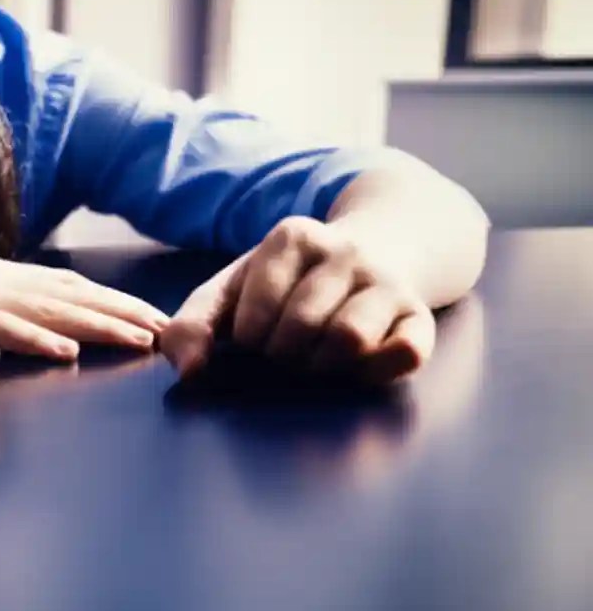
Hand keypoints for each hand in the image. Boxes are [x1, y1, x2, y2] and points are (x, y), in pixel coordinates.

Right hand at [0, 253, 169, 359]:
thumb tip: (37, 324)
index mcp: (0, 274)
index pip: (68, 285)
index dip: (112, 299)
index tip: (152, 316)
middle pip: (71, 295)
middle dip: (121, 311)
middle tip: (165, 328)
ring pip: (48, 311)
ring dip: (96, 325)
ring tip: (136, 340)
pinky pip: (0, 328)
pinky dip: (33, 340)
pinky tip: (65, 354)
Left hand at [157, 217, 435, 383]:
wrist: (380, 245)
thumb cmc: (289, 282)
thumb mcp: (232, 291)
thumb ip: (191, 326)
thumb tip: (190, 373)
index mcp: (290, 237)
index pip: (253, 318)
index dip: (250, 338)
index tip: (259, 330)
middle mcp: (345, 251)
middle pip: (299, 330)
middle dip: (285, 354)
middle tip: (290, 346)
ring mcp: (387, 281)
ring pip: (348, 340)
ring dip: (325, 364)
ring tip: (319, 354)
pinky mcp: (420, 315)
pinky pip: (405, 354)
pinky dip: (376, 370)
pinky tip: (359, 362)